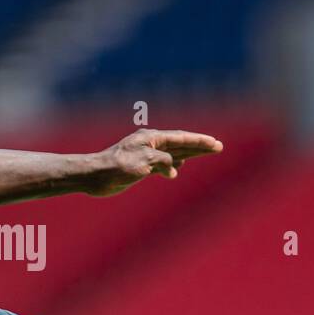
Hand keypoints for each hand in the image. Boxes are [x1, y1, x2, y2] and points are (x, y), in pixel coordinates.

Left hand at [85, 130, 222, 196]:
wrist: (95, 176)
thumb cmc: (116, 167)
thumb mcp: (144, 162)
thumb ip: (163, 161)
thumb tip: (174, 169)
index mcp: (152, 138)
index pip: (182, 138)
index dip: (200, 142)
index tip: (216, 144)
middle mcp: (150, 143)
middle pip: (180, 143)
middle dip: (199, 145)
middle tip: (218, 147)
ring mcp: (145, 154)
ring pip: (173, 152)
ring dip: (189, 153)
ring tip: (205, 153)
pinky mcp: (140, 166)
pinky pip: (163, 162)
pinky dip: (173, 163)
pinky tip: (179, 167)